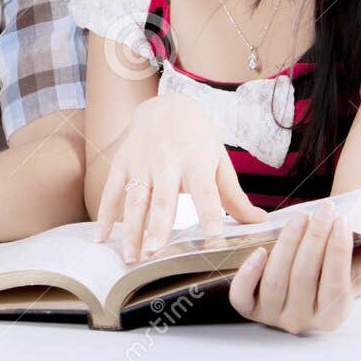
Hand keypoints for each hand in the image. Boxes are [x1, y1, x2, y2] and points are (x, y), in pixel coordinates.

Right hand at [94, 94, 266, 261]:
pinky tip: (102, 238)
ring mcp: (141, 164)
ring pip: (135, 200)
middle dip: (157, 227)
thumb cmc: (197, 137)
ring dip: (131, 229)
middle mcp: (166, 163)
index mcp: (197, 162)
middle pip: (162, 199)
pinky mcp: (121, 164)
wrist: (165, 105)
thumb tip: (259, 223)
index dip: (210, 214)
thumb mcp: (219, 160)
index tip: (213, 237)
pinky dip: (105, 215)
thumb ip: (234, 196)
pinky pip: (111, 192)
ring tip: (132, 255)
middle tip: (155, 253)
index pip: (205, 192)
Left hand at [228, 206, 360, 334]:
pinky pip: (242, 295)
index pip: (335, 283)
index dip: (338, 251)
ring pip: (275, 279)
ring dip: (287, 244)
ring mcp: (273, 316)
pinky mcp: (248, 309)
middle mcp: (301, 320)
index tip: (341, 222)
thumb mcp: (351, 273)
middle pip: (303, 276)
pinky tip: (259, 249)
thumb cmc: (328, 280)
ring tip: (300, 217)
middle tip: (323, 211)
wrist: (299, 296)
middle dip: (314, 239)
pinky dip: (249, 272)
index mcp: (331, 316)